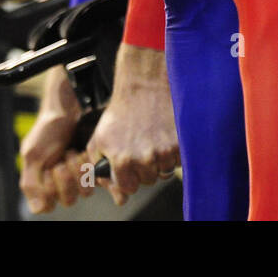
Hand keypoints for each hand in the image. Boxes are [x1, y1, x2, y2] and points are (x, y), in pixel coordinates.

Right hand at [20, 68, 93, 212]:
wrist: (67, 109)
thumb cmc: (47, 130)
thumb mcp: (32, 154)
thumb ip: (31, 183)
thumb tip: (38, 210)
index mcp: (43, 184)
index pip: (47, 205)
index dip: (50, 190)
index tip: (50, 170)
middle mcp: (61, 184)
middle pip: (69, 200)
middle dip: (67, 177)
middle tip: (65, 156)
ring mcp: (79, 177)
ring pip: (85, 192)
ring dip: (79, 169)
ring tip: (74, 151)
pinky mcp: (94, 169)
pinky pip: (102, 183)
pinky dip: (96, 172)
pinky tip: (89, 158)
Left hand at [87, 44, 178, 205]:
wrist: (145, 87)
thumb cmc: (121, 112)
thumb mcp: (100, 137)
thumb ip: (98, 165)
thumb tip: (111, 189)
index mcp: (121, 160)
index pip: (128, 188)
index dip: (128, 178)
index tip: (129, 167)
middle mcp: (143, 159)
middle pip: (148, 180)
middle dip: (144, 168)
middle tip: (142, 148)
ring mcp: (163, 152)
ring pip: (164, 172)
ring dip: (160, 161)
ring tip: (154, 140)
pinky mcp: (180, 144)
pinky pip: (178, 161)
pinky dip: (174, 153)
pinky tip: (165, 137)